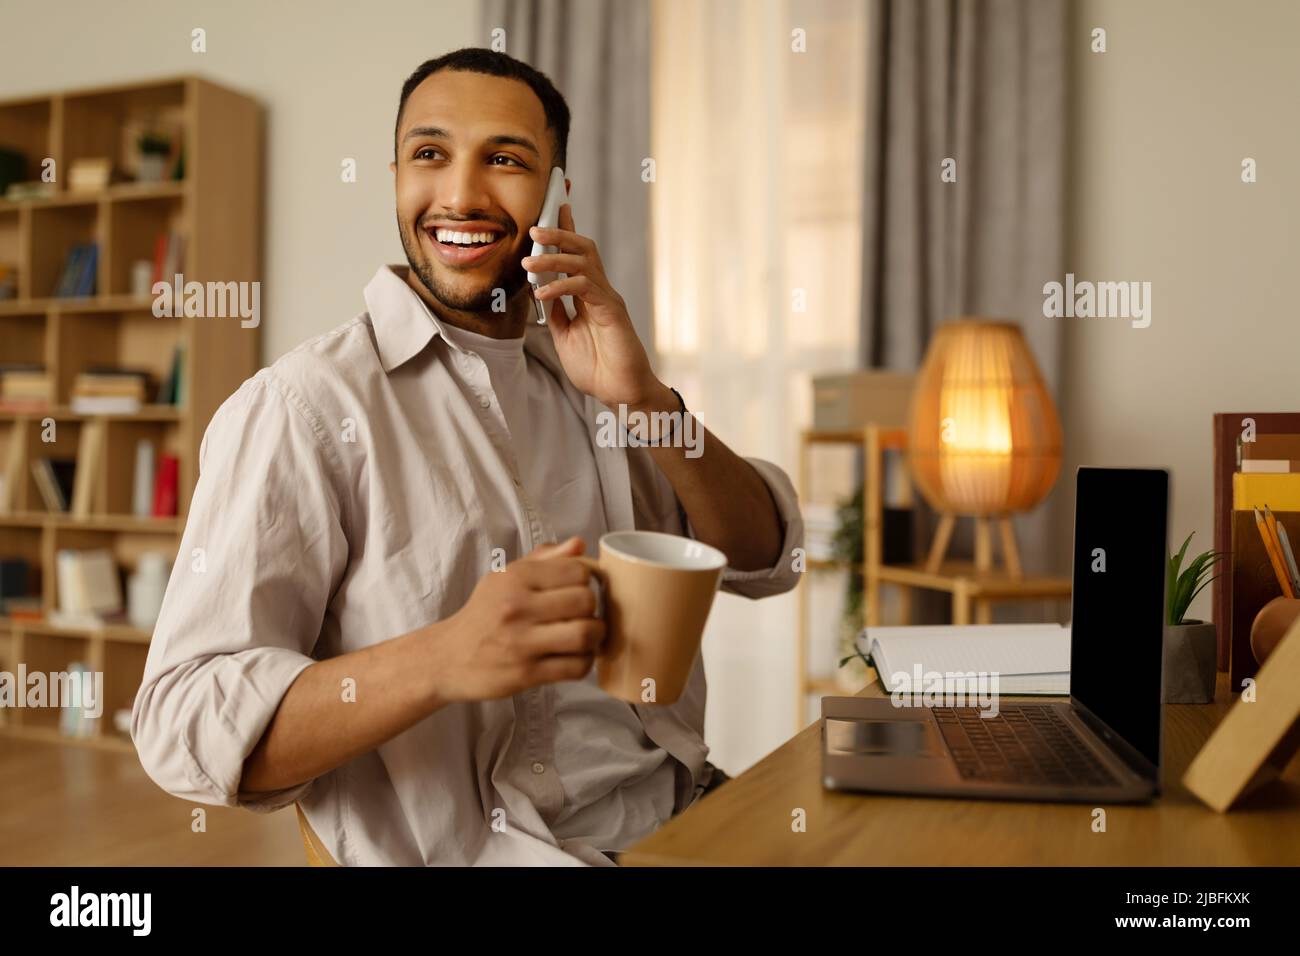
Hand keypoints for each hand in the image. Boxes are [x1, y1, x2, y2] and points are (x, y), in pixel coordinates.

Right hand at [432, 536, 603, 702]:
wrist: (448, 657)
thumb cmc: (484, 614)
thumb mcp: (505, 577)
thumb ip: (544, 559)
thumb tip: (579, 544)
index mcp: (514, 578)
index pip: (577, 571)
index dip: (585, 581)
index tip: (577, 590)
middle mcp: (516, 607)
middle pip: (585, 601)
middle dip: (592, 609)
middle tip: (584, 616)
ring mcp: (521, 643)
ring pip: (585, 634)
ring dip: (595, 637)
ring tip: (586, 636)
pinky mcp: (526, 674)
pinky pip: (576, 667)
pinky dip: (584, 662)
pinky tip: (574, 656)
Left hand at [523, 203, 660, 408]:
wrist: (621, 393)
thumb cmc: (598, 369)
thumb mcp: (565, 338)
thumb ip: (556, 314)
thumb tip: (540, 291)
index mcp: (590, 296)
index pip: (578, 256)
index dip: (568, 231)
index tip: (555, 209)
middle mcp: (601, 292)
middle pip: (584, 248)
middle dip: (560, 234)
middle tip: (535, 228)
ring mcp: (608, 300)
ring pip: (584, 262)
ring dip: (554, 257)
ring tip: (529, 260)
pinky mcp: (611, 311)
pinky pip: (584, 288)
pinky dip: (560, 286)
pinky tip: (542, 292)